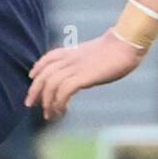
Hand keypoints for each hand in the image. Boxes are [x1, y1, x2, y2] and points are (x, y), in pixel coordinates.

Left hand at [26, 30, 145, 119]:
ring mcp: (75, 67)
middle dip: (34, 90)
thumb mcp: (97, 53)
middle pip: (44, 74)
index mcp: (72, 51)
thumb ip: (86, 59)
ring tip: (49, 114)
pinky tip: (61, 110)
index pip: (48, 58)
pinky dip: (59, 102)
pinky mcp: (84, 76)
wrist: (127, 44)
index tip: (32, 77)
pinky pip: (64, 90)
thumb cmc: (119, 48)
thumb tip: (88, 67)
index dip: (37, 68)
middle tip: (30, 104)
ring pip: (51, 84)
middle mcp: (69, 59)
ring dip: (47, 101)